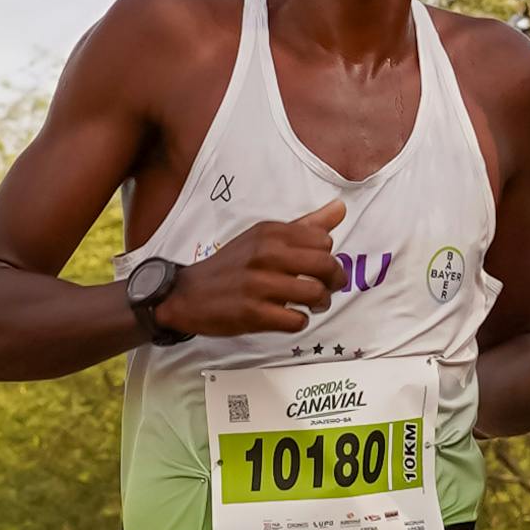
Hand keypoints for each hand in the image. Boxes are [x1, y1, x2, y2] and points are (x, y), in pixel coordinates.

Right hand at [165, 203, 346, 339]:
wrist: (188, 294)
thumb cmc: (233, 265)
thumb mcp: (264, 237)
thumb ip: (305, 225)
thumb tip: (341, 208)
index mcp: (270, 232)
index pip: (323, 240)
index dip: (328, 256)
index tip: (319, 267)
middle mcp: (265, 254)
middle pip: (326, 265)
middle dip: (334, 281)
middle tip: (328, 289)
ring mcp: (258, 284)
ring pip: (315, 293)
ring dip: (321, 303)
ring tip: (313, 305)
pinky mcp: (252, 313)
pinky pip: (296, 320)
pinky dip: (299, 321)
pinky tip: (290, 317)